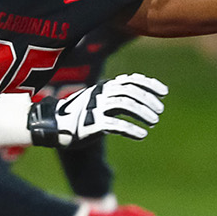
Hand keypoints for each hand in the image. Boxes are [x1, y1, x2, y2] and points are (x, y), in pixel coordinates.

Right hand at [27, 74, 166, 147]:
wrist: (52, 127)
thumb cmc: (78, 115)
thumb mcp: (98, 101)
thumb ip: (115, 98)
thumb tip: (140, 98)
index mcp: (103, 86)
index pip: (130, 80)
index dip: (149, 84)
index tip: (164, 92)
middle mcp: (100, 94)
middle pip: (131, 92)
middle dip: (148, 100)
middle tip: (159, 112)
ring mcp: (95, 108)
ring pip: (126, 105)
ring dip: (143, 113)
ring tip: (153, 122)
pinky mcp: (91, 124)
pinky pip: (116, 125)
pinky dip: (131, 129)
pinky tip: (142, 135)